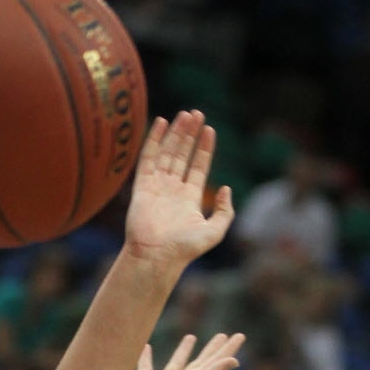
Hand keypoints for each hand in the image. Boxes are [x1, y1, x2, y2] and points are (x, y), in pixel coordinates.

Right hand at [119, 332, 243, 369]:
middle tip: (222, 335)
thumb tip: (235, 361)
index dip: (227, 350)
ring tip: (191, 337)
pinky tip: (147, 347)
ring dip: (184, 351)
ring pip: (176, 364)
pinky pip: (147, 368)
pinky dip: (147, 358)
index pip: (215, 363)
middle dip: (212, 350)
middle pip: (201, 363)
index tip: (240, 336)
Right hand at [124, 110, 233, 270]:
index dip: (204, 148)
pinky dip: (154, 139)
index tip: (210, 130)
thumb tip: (226, 188)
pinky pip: (148, 157)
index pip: (198, 167)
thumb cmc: (185, 249)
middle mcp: (173, 190)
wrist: (158, 255)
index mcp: (189, 198)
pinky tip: (163, 122)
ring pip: (168, 152)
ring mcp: (157, 186)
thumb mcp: (215, 231)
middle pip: (183, 155)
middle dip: (190, 135)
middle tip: (197, 114)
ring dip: (177, 133)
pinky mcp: (143, 186)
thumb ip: (225, 211)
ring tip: (186, 114)